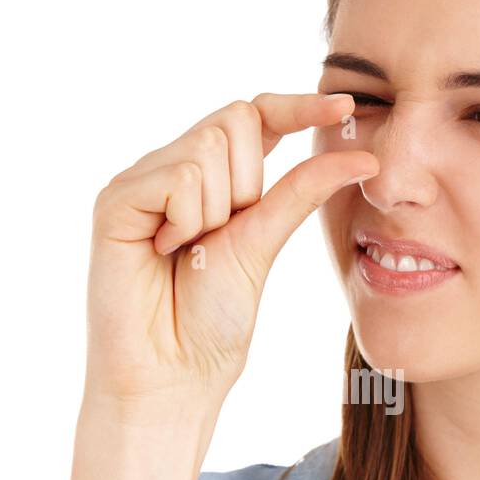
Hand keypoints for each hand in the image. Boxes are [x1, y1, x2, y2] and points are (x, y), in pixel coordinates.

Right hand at [83, 93, 377, 415]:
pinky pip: (178, 177)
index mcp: (214, 178)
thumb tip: (365, 155)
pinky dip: (185, 220)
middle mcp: (173, 168)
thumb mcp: (265, 242)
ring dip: (216, 211)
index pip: (257, 115)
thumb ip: (301, 191)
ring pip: (209, 146)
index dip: (299, 106)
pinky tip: (162, 253)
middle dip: (249, 184)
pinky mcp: (115, 200)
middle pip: (235, 118)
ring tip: (187, 252)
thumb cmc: (212, 321)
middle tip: (220, 238)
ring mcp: (141, 181)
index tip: (346, 106)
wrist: (173, 374)